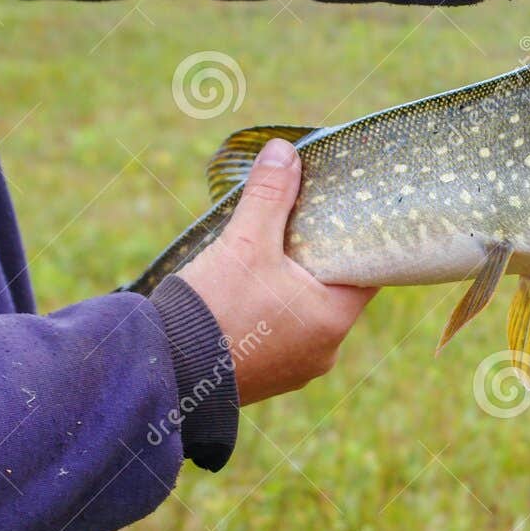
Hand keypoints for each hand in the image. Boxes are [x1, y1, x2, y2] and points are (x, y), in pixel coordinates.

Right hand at [178, 139, 375, 403]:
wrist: (162, 373)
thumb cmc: (213, 309)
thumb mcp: (245, 242)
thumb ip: (269, 196)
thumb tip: (285, 151)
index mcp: (335, 319)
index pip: (367, 271)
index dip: (358, 239)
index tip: (347, 214)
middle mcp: (325, 351)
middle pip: (335, 291)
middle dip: (317, 259)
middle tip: (301, 226)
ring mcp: (295, 369)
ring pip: (305, 314)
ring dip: (290, 288)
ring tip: (269, 256)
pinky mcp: (266, 379)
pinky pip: (279, 336)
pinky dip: (269, 313)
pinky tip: (247, 293)